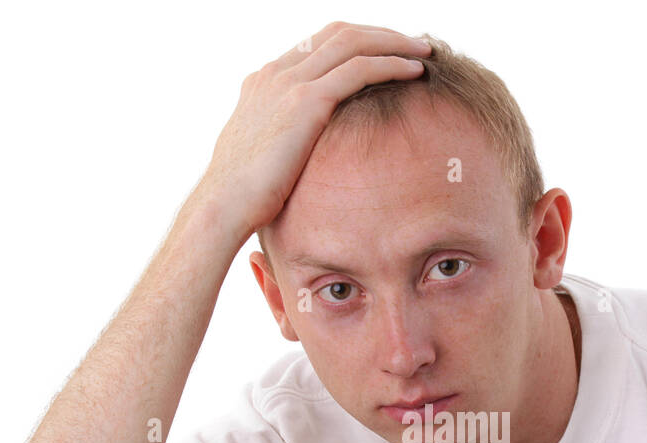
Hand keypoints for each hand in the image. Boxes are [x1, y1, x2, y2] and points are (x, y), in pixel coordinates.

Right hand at [193, 22, 431, 246]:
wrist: (222, 206)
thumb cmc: (242, 197)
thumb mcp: (263, 158)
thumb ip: (283, 143)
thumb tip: (300, 160)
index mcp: (265, 81)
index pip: (318, 44)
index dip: (357, 42)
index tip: (387, 51)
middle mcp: (276, 73)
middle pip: (339, 33)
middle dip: (380, 34)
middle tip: (414, 44)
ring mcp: (288, 83)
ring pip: (353, 43)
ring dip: (393, 43)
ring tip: (424, 51)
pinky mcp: (305, 101)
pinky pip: (359, 70)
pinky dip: (390, 64)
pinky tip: (415, 71)